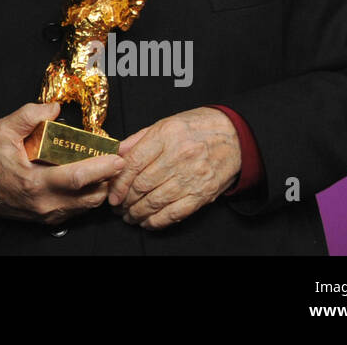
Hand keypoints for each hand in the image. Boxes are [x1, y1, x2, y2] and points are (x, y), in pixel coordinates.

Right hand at [0, 102, 125, 224]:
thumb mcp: (3, 130)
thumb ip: (29, 115)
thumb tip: (54, 108)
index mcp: (34, 182)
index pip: (76, 179)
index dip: (100, 169)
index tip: (117, 158)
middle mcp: (45, 202)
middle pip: (91, 196)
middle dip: (108, 179)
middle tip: (115, 160)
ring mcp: (49, 214)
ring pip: (88, 206)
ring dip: (100, 187)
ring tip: (102, 169)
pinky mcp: (50, 219)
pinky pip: (78, 210)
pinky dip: (88, 195)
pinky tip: (87, 180)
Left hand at [106, 107, 240, 229]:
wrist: (234, 136)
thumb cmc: (197, 127)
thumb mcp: (165, 124)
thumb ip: (138, 140)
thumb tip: (116, 155)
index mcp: (166, 135)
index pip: (134, 163)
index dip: (119, 182)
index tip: (112, 193)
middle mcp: (179, 156)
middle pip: (143, 184)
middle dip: (125, 200)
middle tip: (117, 206)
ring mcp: (193, 176)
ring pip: (156, 201)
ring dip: (138, 212)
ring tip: (129, 216)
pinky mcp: (203, 193)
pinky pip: (176, 212)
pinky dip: (158, 221)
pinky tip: (148, 222)